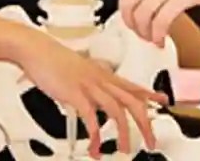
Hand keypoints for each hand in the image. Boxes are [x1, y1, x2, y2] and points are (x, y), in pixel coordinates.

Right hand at [16, 34, 168, 156]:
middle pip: (132, 101)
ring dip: (123, 133)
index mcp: (103, 74)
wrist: (36, 49)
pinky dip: (95, 133)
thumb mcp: (79, 70)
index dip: (149, 95)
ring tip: (123, 150)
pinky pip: (91, 116)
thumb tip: (93, 97)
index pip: (132, 86)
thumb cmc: (53, 60)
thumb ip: (90, 83)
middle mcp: (101, 79)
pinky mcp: (75, 93)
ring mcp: (89, 86)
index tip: (163, 101)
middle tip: (151, 142)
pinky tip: (95, 145)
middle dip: (145, 124)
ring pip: (116, 110)